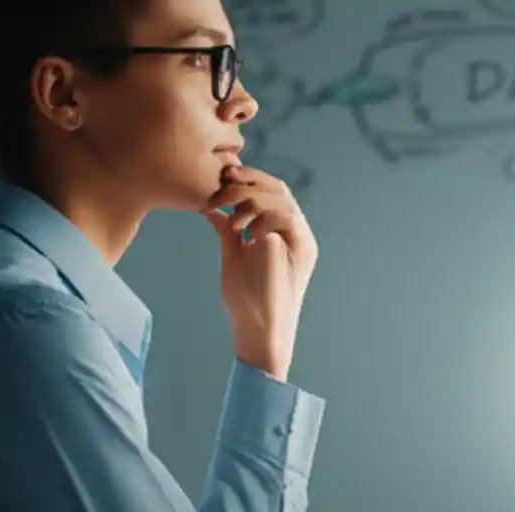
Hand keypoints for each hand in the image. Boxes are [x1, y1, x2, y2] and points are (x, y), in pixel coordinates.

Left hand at [202, 165, 318, 381]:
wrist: (258, 330)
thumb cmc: (246, 300)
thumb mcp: (233, 255)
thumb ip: (228, 229)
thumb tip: (211, 207)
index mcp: (282, 231)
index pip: (271, 191)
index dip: (248, 178)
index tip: (222, 177)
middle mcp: (296, 233)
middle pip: (279, 189)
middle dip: (250, 181)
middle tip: (223, 184)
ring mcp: (301, 241)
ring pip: (283, 199)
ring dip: (252, 200)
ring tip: (231, 219)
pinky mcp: (303, 252)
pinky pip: (287, 218)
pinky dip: (262, 218)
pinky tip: (243, 233)